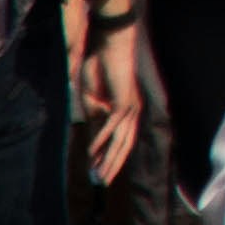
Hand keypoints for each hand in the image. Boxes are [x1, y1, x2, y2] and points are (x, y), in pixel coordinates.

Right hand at [75, 21, 139, 183]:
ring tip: (99, 175)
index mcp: (126, 109)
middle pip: (125, 145)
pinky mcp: (123, 101)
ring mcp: (130, 107)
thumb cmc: (99, 65)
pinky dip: (101, 140)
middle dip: (113, 165)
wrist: (108, 42)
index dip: (110, 157)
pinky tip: (92, 152)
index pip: (120, 140)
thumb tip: (94, 126)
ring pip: (121, 140)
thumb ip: (94, 112)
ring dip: (109, 159)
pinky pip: (112, 126)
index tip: (98, 171)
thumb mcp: (92, 95)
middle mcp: (132, 111)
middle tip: (103, 182)